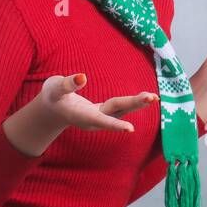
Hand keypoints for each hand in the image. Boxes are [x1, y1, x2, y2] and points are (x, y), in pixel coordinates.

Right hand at [38, 72, 158, 130]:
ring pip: (122, 110)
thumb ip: (67, 84)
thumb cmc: (52, 97)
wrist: (52, 110)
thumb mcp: (54, 88)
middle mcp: (95, 119)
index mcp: (82, 116)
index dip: (115, 125)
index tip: (130, 129)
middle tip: (151, 98)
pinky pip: (123, 107)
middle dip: (134, 104)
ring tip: (154, 97)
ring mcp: (101, 116)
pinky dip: (135, 102)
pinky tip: (149, 98)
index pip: (101, 119)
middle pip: (117, 111)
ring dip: (138, 103)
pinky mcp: (106, 112)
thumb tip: (82, 77)